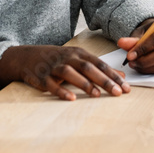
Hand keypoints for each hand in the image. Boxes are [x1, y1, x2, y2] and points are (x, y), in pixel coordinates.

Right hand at [0, 45, 130, 100]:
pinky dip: (62, 91)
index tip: (126, 87)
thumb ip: (99, 68)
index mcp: (79, 53)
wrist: (27, 57)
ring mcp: (54, 67)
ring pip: (71, 73)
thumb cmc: (58, 59)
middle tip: (118, 92)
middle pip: (88, 68)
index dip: (113, 75)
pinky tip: (71, 99)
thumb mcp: (78, 59)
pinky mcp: (42, 77)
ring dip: (85, 84)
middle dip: (104, 80)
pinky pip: (52, 85)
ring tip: (97, 95)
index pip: (100, 64)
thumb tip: (120, 77)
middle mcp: (68, 58)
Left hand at [117, 18, 153, 73]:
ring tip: (135, 65)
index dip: (143, 49)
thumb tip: (121, 43)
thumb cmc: (150, 33)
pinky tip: (143, 68)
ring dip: (147, 68)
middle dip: (145, 61)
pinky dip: (152, 71)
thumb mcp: (140, 32)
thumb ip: (132, 39)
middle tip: (132, 63)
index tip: (129, 55)